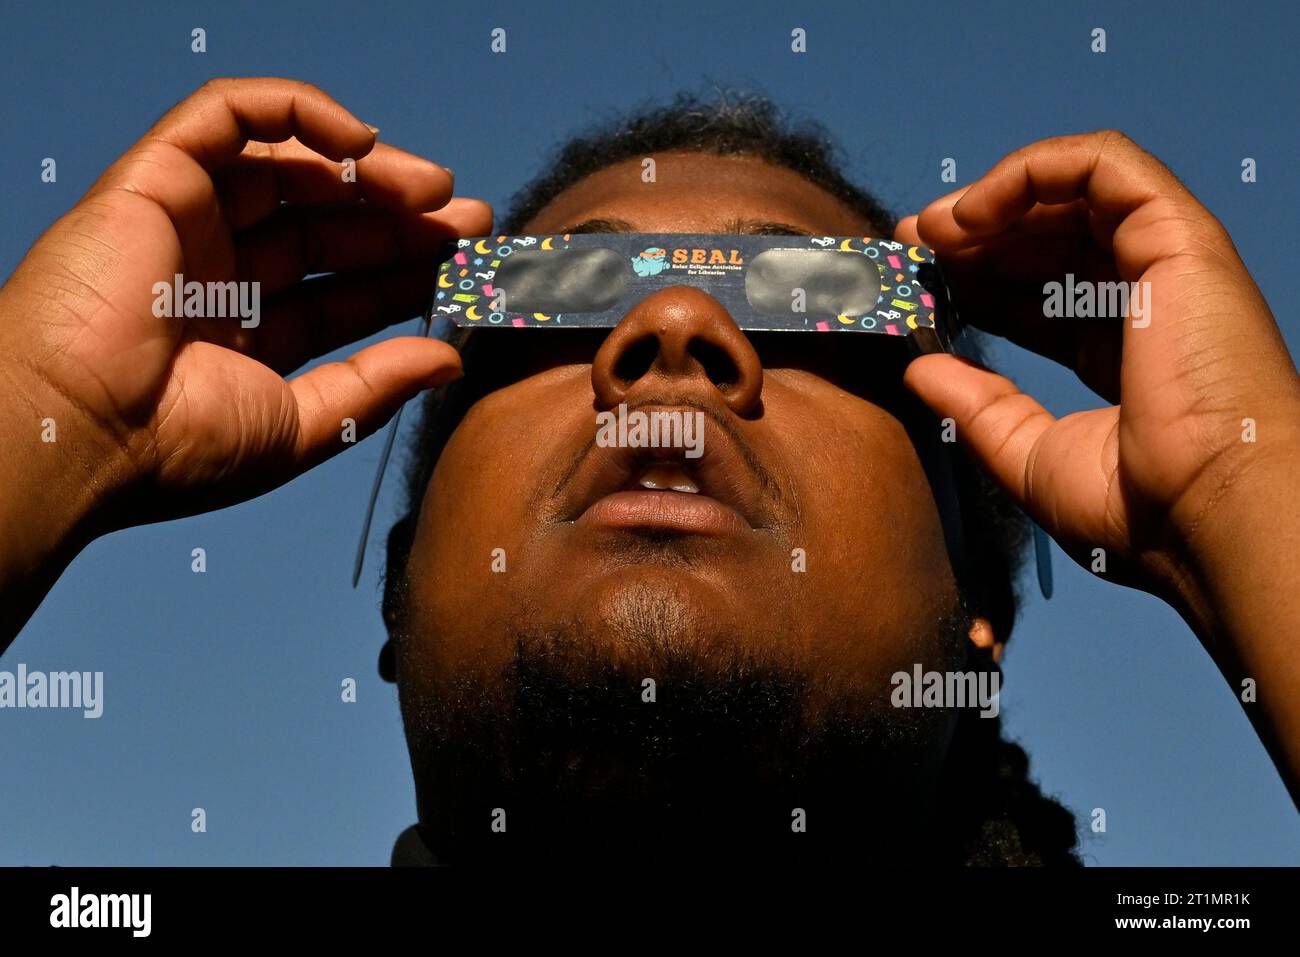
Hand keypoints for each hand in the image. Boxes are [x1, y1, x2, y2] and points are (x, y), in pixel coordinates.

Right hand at [0, 77, 490, 532]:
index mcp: (248, 335)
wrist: (80, 431)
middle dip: (404, 223)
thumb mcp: (304, 423)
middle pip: (331, 227)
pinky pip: (230, 114)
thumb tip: (453, 361)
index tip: (471, 268)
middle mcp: (220, 273)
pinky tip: (363, 143)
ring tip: (437, 192)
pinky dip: (297, 112)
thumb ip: (377, 384)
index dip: (408, 275)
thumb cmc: (177, 448)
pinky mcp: (157, 175)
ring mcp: (189, 221)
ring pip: (294, 168)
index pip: (345, 290)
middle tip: (474, 222)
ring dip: (371, 172)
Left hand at [898, 131, 1299, 618]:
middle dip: (972, 234)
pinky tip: (972, 213)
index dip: (975, 277)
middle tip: (909, 247)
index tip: (917, 280)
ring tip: (930, 231)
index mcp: (1118, 350)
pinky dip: (1031, 170)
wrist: (1208, 510)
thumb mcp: (1027, 453)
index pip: (1036, 293)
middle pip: (1047, 237)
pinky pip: (1102, 163)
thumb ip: (975, 406)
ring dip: (991, 199)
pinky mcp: (1177, 233)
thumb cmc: (1140, 506)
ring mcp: (1164, 261)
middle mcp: (1144, 299)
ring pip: (1071, 191)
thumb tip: (919, 370)